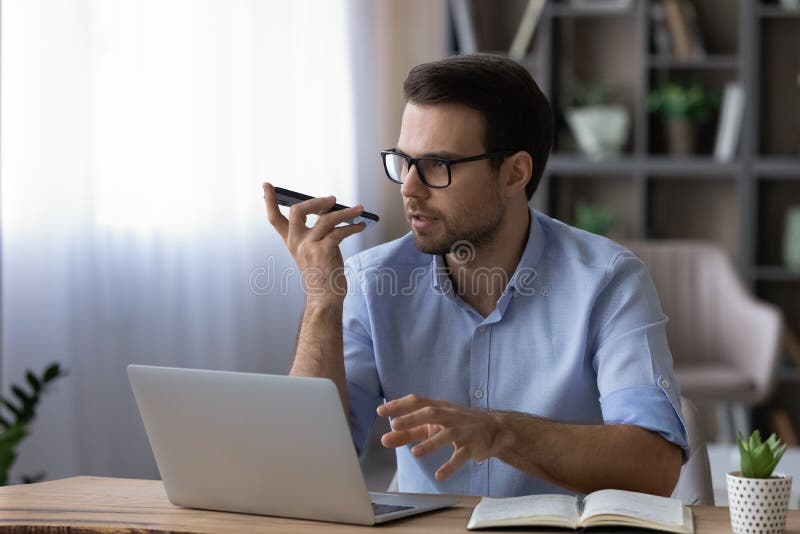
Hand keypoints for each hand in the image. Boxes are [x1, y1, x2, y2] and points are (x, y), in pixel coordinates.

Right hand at [262, 182, 365, 303]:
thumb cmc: (323, 273)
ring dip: (346, 213)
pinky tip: (360, 226)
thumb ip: (317, 230)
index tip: (266, 185)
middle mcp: (296, 243)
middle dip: (315, 201)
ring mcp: (309, 247)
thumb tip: (331, 209)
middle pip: (297, 211)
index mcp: (292, 241)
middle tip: (332, 199)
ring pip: (326, 219)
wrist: (325, 297)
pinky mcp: (324, 251)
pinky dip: (353, 227)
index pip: (275, 218)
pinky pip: (339, 231)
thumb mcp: (314, 249)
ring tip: (358, 209)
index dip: (269, 200)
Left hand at [377, 394, 513, 480]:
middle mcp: (449, 416)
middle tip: (394, 425)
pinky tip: (439, 475)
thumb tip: (385, 439)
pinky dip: (450, 466)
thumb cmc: (456, 424)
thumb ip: (409, 432)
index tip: (381, 411)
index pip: (417, 401)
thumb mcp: (433, 425)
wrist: (494, 429)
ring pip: (447, 435)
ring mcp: (462, 430)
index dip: (399, 405)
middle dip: (412, 419)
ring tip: (415, 453)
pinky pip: (461, 456)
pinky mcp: (472, 446)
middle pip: (430, 413)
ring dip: (431, 444)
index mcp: (438, 407)